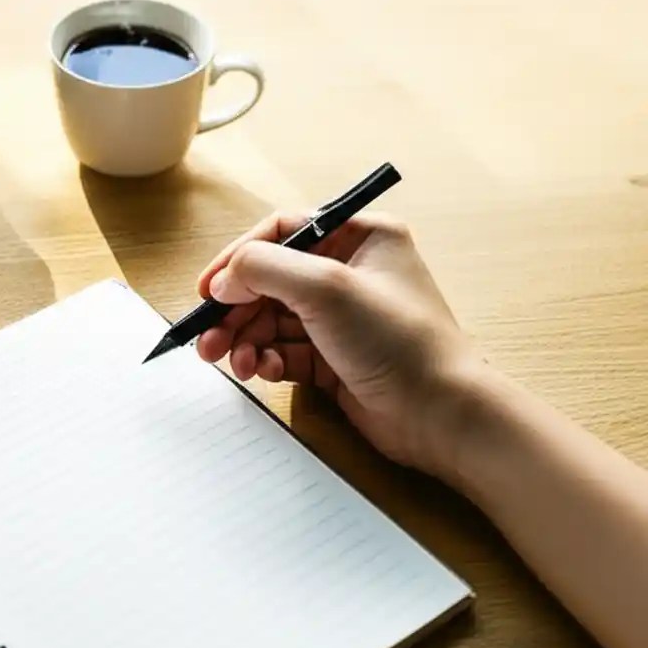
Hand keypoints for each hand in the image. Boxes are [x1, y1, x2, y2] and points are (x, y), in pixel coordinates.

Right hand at [196, 211, 483, 480]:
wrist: (440, 415)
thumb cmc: (402, 343)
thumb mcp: (327, 287)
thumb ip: (266, 269)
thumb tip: (224, 279)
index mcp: (359, 237)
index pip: (281, 232)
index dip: (239, 259)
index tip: (208, 288)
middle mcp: (350, 272)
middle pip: (269, 280)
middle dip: (235, 310)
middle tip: (207, 336)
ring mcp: (341, 318)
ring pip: (271, 319)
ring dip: (244, 339)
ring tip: (232, 362)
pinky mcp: (334, 358)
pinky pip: (283, 350)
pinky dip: (264, 359)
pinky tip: (260, 371)